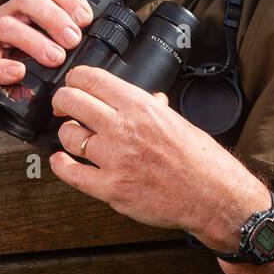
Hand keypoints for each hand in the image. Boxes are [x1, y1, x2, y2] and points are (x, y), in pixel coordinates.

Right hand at [0, 0, 95, 119]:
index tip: (86, 19)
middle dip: (54, 17)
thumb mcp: (45, 39)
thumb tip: (101, 34)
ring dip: (34, 41)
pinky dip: (4, 67)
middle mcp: (9, 15)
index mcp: (28, 6)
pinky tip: (19, 72)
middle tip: (74, 40)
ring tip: (55, 58)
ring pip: (7, 26)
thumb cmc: (21, 56)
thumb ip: (68, 32)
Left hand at [48, 64, 263, 243]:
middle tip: (63, 107)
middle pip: (72, 101)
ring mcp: (115, 159)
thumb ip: (156, 108)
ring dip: (66, 134)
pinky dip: (61, 165)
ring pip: (69, 136)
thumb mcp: (178, 120)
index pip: (92, 79)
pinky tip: (62, 161)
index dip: (75, 78)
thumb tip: (151, 98)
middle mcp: (124, 128)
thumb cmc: (201, 159)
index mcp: (141, 106)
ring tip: (72, 136)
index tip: (73, 83)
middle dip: (62, 102)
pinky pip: (71, 173)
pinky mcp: (111, 188)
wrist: (212, 195)